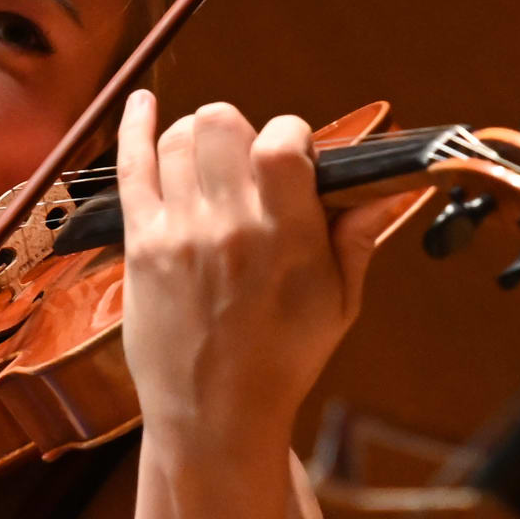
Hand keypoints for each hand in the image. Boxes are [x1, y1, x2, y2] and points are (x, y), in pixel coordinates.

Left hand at [112, 91, 411, 457]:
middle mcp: (228, 227)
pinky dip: (135, 126)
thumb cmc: (283, 360)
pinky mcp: (140, 245)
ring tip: (213, 166)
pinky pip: (130, 167)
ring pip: (179, 139)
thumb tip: (390, 188)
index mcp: (285, 238)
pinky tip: (144, 103)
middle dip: (243, 130)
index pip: (282, 141)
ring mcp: (177, 232)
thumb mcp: (339, 304)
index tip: (295, 156)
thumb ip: (358, 238)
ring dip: (201, 139)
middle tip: (250, 166)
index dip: (291, 135)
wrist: (214, 415)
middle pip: (222, 123)